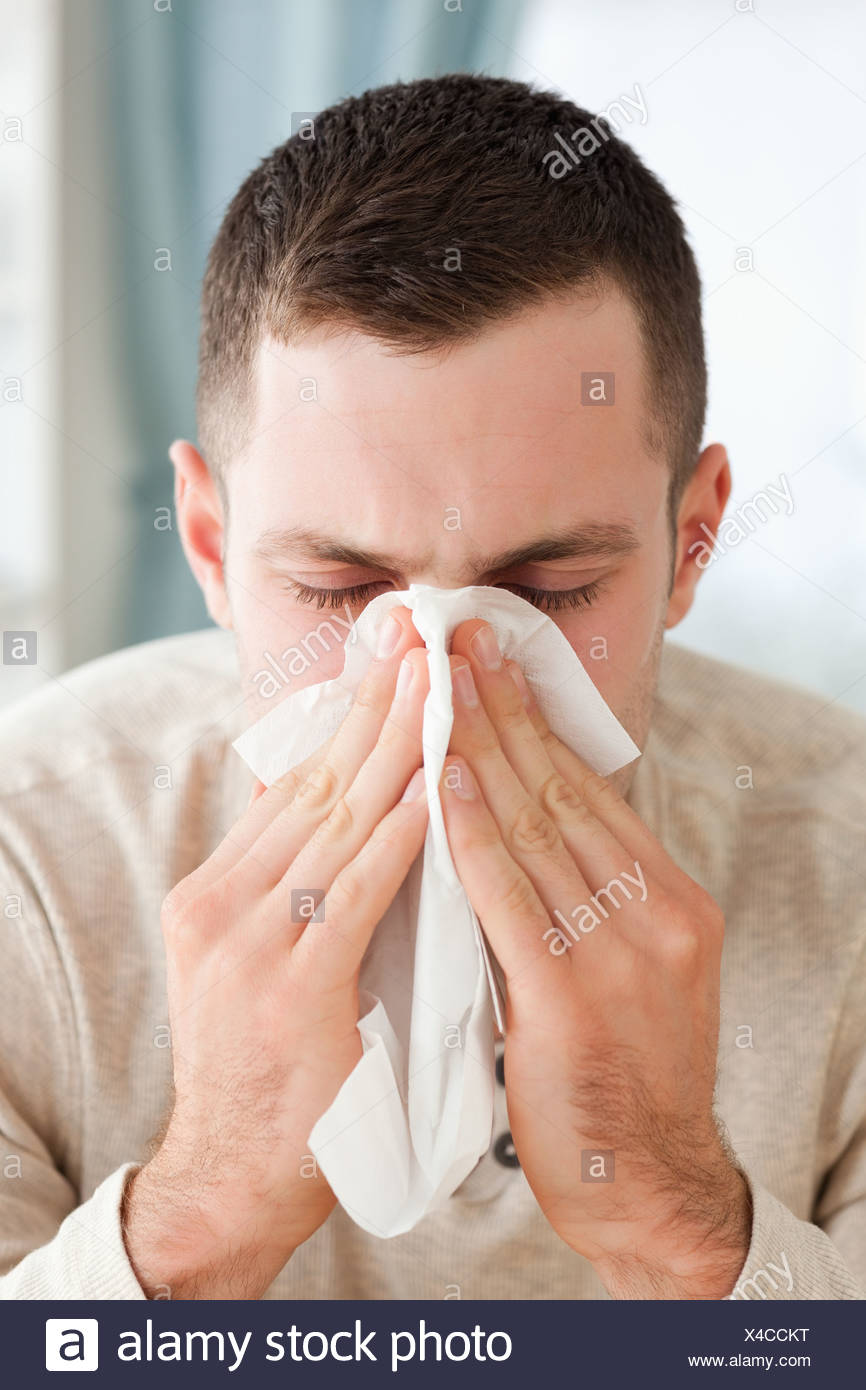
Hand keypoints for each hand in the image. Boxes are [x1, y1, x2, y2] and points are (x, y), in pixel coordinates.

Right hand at [123, 608, 429, 1298]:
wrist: (229, 1181)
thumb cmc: (266, 1071)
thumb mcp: (263, 964)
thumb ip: (297, 890)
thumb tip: (348, 815)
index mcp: (217, 891)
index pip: (291, 780)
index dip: (345, 712)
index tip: (389, 652)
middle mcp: (221, 903)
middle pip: (312, 782)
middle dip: (374, 703)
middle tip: (419, 632)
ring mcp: (248, 944)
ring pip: (334, 821)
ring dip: (394, 746)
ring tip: (438, 680)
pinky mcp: (289, 989)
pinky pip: (354, 894)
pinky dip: (398, 835)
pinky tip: (434, 785)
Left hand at [438, 620, 750, 1298]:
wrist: (652, 1190)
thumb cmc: (620, 1080)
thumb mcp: (624, 974)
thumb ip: (583, 902)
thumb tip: (517, 829)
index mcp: (671, 900)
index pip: (591, 792)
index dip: (537, 721)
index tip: (494, 663)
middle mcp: (657, 912)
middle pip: (564, 789)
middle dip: (505, 705)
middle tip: (462, 635)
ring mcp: (622, 953)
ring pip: (538, 824)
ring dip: (482, 741)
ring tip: (442, 675)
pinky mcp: (574, 999)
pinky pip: (510, 894)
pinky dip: (473, 827)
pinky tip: (443, 774)